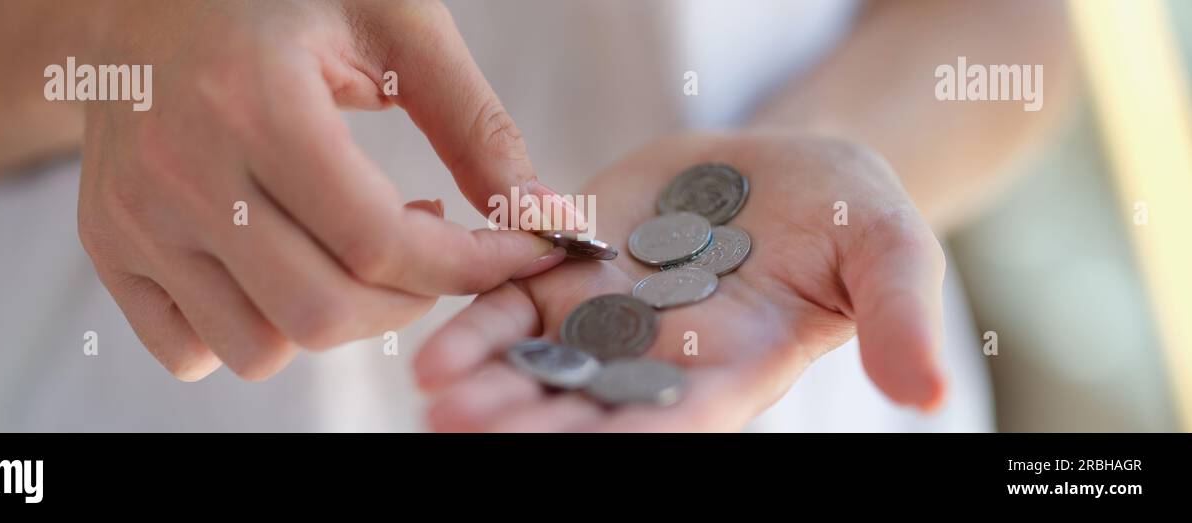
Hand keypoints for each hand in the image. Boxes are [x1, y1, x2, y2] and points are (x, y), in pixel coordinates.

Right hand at [78, 0, 560, 380]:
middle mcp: (178, 171)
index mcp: (252, 103)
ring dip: (335, 320)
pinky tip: (282, 266)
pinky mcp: (106, 243)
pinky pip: (191, 349)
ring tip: (351, 244)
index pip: (377, 244)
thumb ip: (474, 124)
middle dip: (409, 300)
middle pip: (321, 312)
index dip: (469, 265)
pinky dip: (253, 332)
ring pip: (259, 348)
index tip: (516, 249)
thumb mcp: (393, 23)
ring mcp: (132, 216)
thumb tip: (547, 217)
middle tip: (431, 245)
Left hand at [415, 132, 948, 430]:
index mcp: (731, 373)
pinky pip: (513, 306)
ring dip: (488, 385)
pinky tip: (435, 350)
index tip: (582, 446)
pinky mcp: (570, 271)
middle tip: (465, 430)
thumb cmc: (847, 218)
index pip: (675, 422)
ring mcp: (608, 318)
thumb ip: (900, 318)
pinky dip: (476, 327)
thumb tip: (931, 393)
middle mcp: (658, 362)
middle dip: (529, 423)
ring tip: (437, 397)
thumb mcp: (890, 252)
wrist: (787, 168)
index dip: (625, 437)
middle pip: (586, 409)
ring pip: (537, 366)